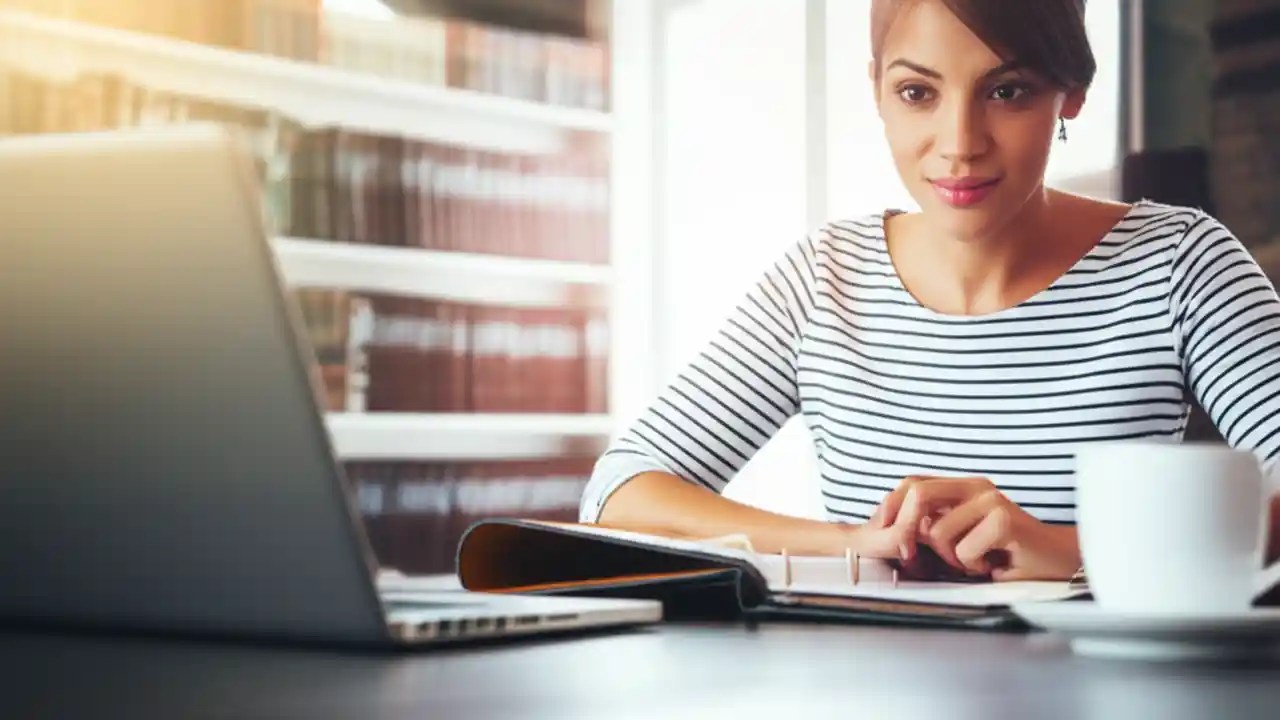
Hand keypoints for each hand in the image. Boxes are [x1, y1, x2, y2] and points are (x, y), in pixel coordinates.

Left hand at [872, 476, 1080, 580]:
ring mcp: (990, 500)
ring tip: (974, 561)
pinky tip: (993, 564)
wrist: (1055, 563)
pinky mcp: (1004, 520)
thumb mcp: (957, 537)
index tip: (887, 538)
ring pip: (939, 532)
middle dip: (907, 530)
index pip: (911, 484)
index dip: (890, 509)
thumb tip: (887, 532)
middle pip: (918, 494)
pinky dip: (973, 566)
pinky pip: (964, 550)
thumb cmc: (1003, 554)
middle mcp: (975, 486)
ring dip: (950, 558)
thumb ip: (929, 527)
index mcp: (961, 486)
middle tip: (913, 556)